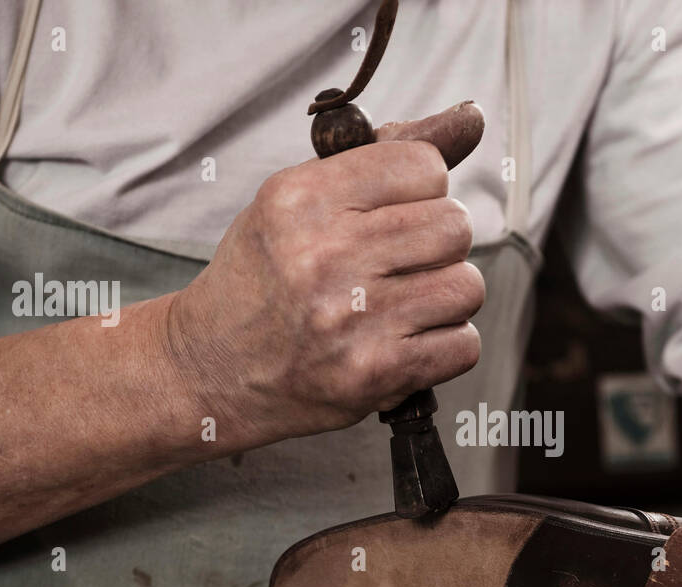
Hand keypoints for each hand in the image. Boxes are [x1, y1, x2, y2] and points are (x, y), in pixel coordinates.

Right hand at [163, 103, 486, 446]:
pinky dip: (446, 345)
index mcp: (301, 200)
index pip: (424, 166)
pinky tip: (407, 341)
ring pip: (467, 286)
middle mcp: (326, 256)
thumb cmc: (260, 280)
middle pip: (454, 226)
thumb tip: (470, 119)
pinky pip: (464, 345)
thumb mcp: (296, 202)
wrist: (211, 369)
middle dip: (438, 244)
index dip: (422, 190)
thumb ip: (381, 159)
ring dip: (446, 297)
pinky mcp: (375, 373)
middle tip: (400, 264)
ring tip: (403, 305)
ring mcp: (352, 320)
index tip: (397, 212)